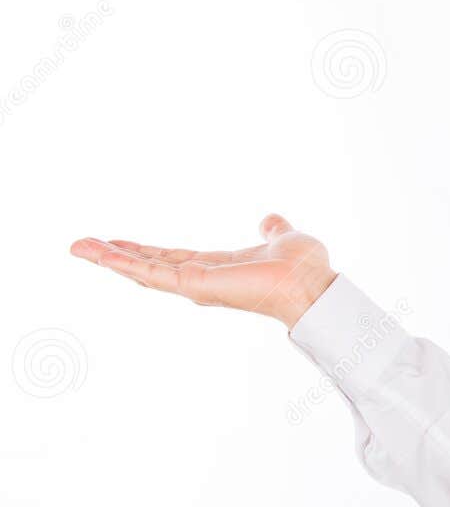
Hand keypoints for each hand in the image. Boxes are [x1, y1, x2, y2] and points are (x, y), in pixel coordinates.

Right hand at [69, 213, 337, 328]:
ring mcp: (196, 285)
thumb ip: (272, 230)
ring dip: (109, 259)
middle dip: (115, 257)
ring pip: (143, 272)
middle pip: (148, 267)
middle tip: (82, 245)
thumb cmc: (303, 267)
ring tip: (78, 247)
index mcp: (216, 267)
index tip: (118, 243)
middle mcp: (201, 279)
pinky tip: (102, 255)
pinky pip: (153, 275)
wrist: (313, 283)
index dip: (144, 251)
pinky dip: (126, 265)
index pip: (170, 259)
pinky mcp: (195, 287)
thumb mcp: (282, 237)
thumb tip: (270, 220)